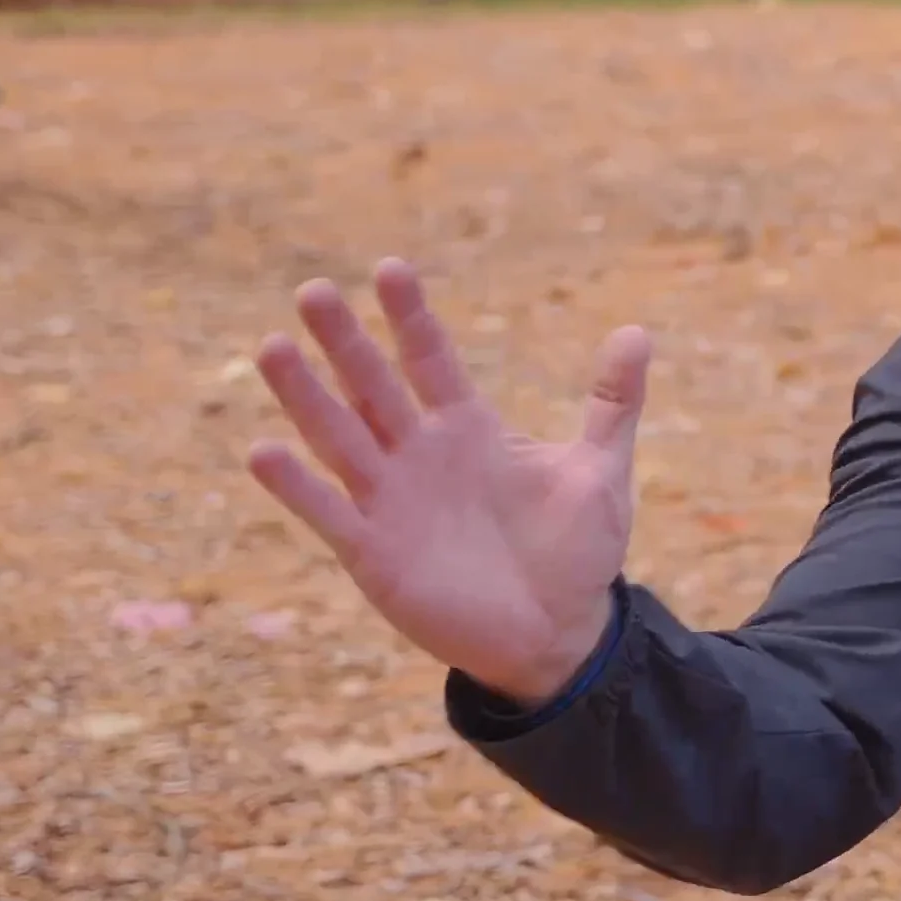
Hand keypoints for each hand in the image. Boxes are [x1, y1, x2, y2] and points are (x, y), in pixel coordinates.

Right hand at [244, 261, 645, 707]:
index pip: (430, 359)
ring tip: (272, 347)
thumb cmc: (575, 551)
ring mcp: (391, 500)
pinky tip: (263, 450)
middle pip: (373, 386)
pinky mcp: (373, 553)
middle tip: (312, 289)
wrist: (557, 632)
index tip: (389, 267)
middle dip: (344, 342)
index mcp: (469, 428)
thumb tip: (637, 331)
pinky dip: (296, 486)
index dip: (410, 316)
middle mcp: (420, 454)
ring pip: (339, 437)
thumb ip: (612, 403)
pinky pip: (328, 513)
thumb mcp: (599, 470)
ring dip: (305, 397)